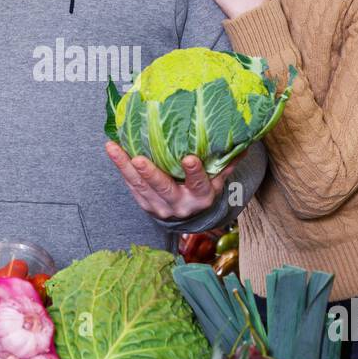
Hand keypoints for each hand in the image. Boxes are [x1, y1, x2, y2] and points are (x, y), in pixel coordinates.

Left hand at [105, 141, 238, 220]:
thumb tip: (245, 142)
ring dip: (125, 167)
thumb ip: (227, 162)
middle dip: (151, 174)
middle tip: (139, 160)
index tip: (189, 159)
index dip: (193, 172)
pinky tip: (112, 149)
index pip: (198, 184)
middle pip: (164, 189)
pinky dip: (120, 168)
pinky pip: (130, 185)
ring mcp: (159, 205)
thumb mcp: (218, 180)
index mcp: (201, 197)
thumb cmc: (203, 190)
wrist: (187, 217)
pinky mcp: (143, 202)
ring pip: (140, 186)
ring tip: (113, 148)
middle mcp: (179, 203)